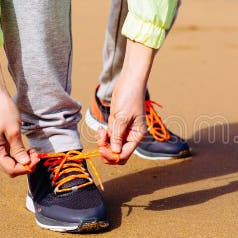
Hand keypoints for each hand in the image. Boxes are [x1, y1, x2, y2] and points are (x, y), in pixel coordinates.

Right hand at [0, 54, 38, 176]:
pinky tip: (26, 149)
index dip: (25, 167)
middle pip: (9, 168)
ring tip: (33, 151)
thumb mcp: (14, 131)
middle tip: (37, 155)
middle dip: (25, 165)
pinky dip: (18, 155)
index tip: (37, 158)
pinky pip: (8, 155)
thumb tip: (26, 164)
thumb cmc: (4, 111)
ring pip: (9, 163)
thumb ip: (19, 149)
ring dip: (22, 160)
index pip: (11, 169)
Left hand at [97, 40, 155, 164]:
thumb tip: (115, 152)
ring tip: (100, 131)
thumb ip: (117, 135)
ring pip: (111, 145)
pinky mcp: (116, 124)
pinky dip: (103, 136)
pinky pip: (108, 136)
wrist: (129, 81)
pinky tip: (100, 129)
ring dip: (103, 142)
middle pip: (117, 153)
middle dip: (107, 151)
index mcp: (137, 135)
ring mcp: (123, 131)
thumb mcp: (121, 117)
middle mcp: (131, 135)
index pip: (124, 154)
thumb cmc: (129, 97)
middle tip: (100, 142)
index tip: (102, 148)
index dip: (112, 155)